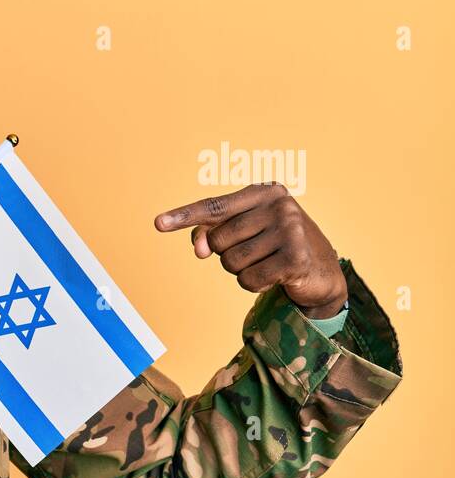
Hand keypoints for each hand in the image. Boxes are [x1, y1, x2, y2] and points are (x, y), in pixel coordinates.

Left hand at [154, 182, 347, 317]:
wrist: (320, 270)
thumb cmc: (272, 245)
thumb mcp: (241, 234)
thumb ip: (210, 234)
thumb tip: (199, 248)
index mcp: (264, 192)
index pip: (214, 206)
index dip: (184, 216)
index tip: (157, 224)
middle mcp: (279, 205)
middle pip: (218, 240)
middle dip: (226, 254)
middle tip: (255, 252)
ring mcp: (291, 230)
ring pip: (230, 263)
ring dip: (241, 271)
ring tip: (266, 263)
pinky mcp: (296, 258)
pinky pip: (248, 280)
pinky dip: (254, 285)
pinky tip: (275, 277)